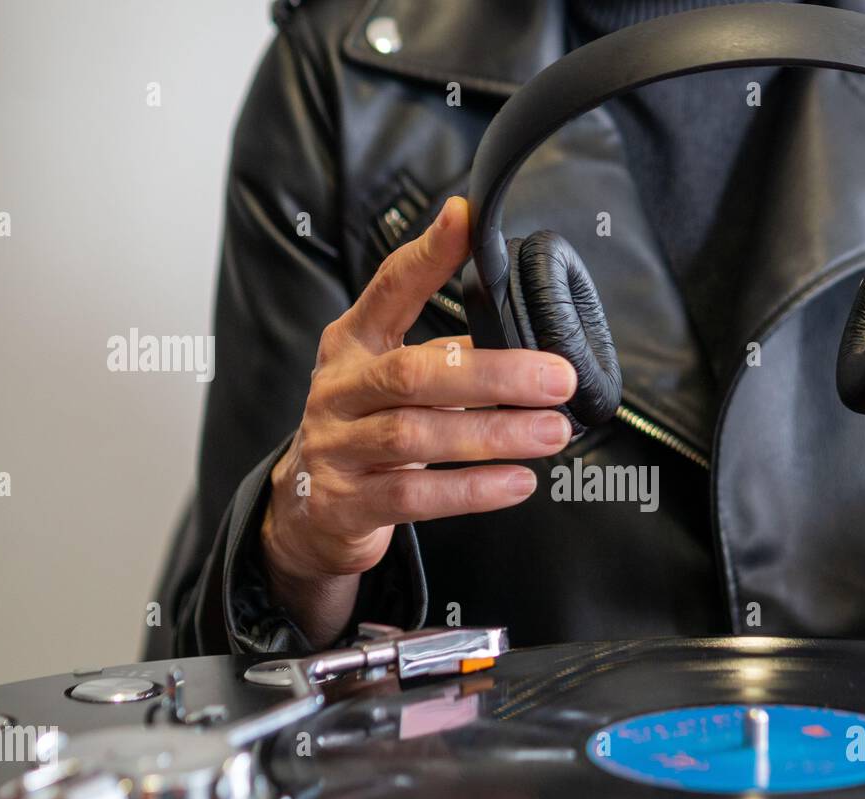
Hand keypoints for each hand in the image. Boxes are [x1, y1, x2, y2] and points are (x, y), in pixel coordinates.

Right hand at [261, 196, 576, 644]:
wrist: (307, 513)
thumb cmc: (366, 432)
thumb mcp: (391, 381)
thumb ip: (444, 355)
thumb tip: (526, 341)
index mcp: (352, 344)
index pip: (390, 289)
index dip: (427, 255)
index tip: (466, 219)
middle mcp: (337, 389)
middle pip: (414, 373)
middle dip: (493, 373)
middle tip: (557, 378)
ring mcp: (335, 447)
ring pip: (416, 435)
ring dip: (493, 434)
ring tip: (551, 433)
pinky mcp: (345, 503)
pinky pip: (414, 495)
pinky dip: (470, 489)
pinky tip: (517, 483)